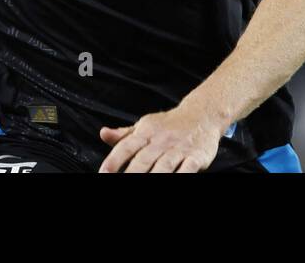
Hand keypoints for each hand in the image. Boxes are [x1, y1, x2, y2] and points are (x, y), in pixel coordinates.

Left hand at [98, 103, 222, 172]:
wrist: (202, 115)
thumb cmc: (169, 125)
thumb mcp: (145, 125)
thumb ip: (124, 135)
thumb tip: (103, 134)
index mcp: (146, 133)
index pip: (126, 146)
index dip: (114, 160)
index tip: (104, 173)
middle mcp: (161, 140)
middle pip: (143, 159)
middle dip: (131, 174)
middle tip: (119, 184)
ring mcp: (179, 148)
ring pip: (164, 166)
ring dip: (155, 178)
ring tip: (143, 189)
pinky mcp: (197, 156)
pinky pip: (188, 168)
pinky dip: (181, 175)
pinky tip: (174, 181)